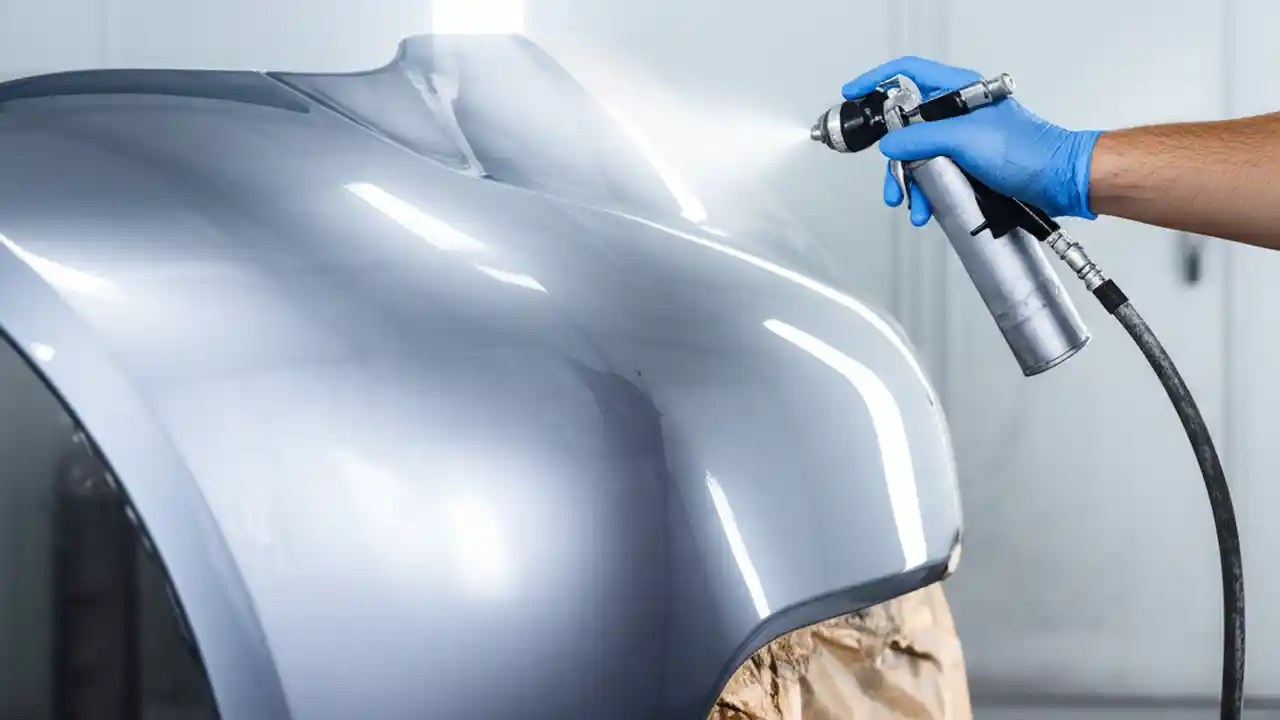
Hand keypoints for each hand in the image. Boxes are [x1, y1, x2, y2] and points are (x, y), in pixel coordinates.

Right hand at [843, 56, 1100, 225]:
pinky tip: (927, 207)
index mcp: (958, 92)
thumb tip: (891, 144)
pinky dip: (928, 192)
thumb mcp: (964, 139)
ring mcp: (963, 139)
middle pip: (908, 125)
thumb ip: (921, 139)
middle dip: (895, 155)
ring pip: (920, 156)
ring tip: (911, 202)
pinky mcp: (969, 164)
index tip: (854, 92)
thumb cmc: (1029, 151)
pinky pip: (936, 175)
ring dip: (910, 182)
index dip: (877, 80)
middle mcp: (958, 113)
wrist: (1059, 181)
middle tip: (890, 172)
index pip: (907, 73)